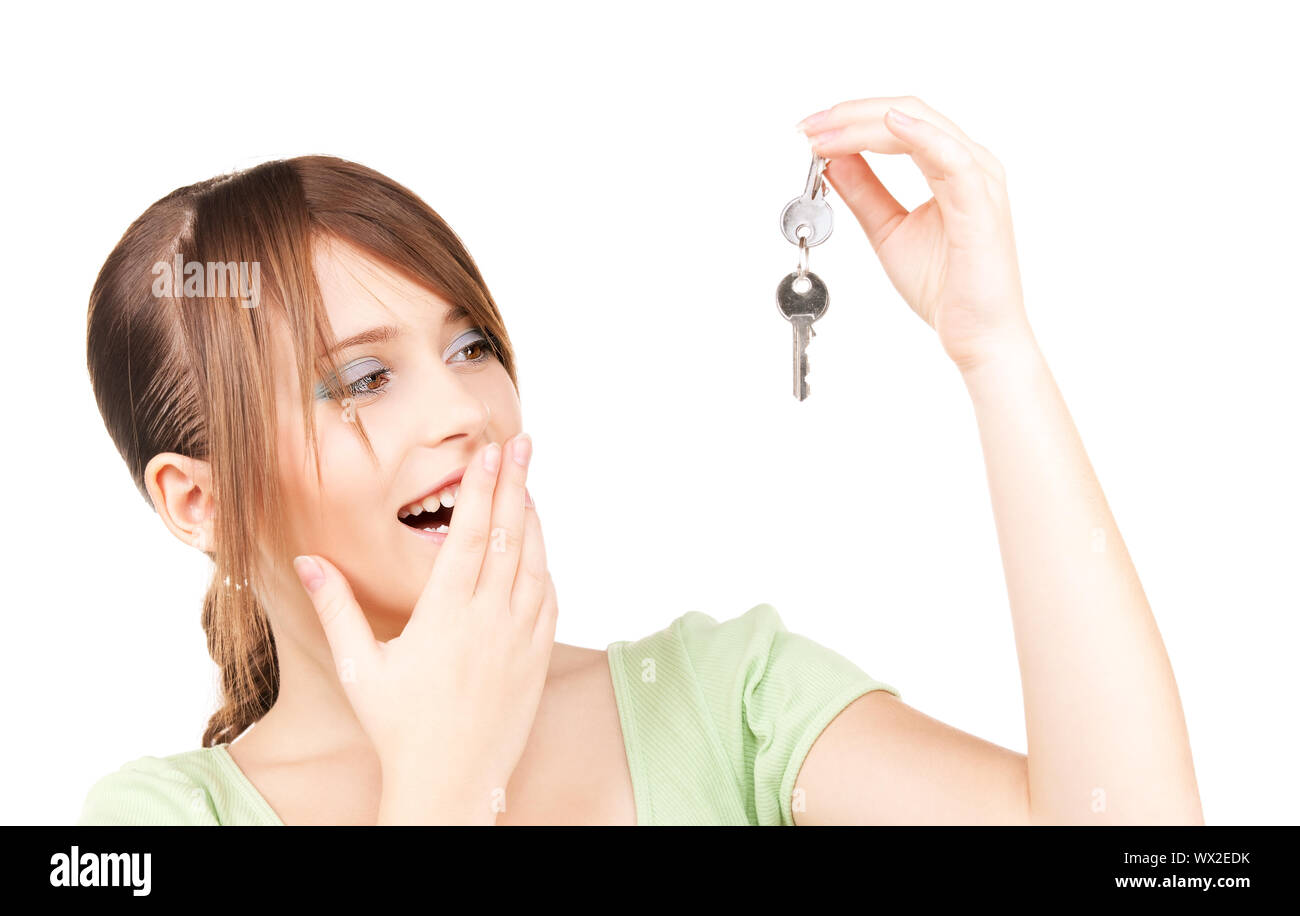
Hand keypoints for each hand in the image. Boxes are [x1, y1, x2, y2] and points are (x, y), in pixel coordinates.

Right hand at [292, 434, 557, 818]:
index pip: (471, 535)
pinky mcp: (537, 658)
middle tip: (522, 443)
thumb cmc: (399, 728)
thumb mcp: (358, 668)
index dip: (483, 488)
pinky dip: (543, 565)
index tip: (491, 451)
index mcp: (446, 615)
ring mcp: (520, 638)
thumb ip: (336, 608)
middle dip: (515, 483)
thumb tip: (307, 559)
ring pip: (534, 563)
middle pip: (509, 536)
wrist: (452, 784)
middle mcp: (490, 620)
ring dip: (532, 519)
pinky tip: (537, 549)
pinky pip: (548, 598)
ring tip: (527, 483)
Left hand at [797, 96, 1034, 372]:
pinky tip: (886, 126)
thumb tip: (833, 159)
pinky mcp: (981, 206)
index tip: (811, 130)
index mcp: (952, 166)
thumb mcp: (888, 229)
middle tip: (810, 126)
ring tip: (828, 131)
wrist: (978, 335)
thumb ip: (864, 192)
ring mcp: (980, 181)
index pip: (899, 122)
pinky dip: (918, 136)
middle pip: (907, 113)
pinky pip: (951, 158)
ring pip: (922, 126)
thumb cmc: (947, 287)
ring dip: (867, 123)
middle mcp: (970, 164)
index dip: (851, 119)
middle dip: (851, 115)